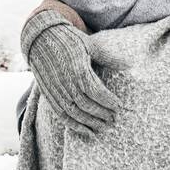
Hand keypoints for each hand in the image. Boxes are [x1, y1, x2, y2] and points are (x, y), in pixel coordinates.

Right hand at [20, 8, 122, 138]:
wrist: (40, 38)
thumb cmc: (69, 40)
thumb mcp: (90, 45)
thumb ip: (108, 58)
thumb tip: (130, 65)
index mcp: (77, 68)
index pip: (95, 91)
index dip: (108, 101)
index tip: (119, 106)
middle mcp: (65, 82)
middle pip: (86, 105)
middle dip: (102, 115)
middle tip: (114, 119)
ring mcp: (55, 90)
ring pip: (74, 113)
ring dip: (90, 123)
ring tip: (104, 128)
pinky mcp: (49, 95)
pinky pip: (61, 115)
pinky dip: (74, 125)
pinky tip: (87, 131)